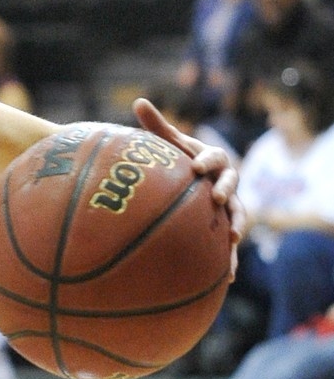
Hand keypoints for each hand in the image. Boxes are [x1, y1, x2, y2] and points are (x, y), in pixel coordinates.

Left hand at [132, 97, 243, 272]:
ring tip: (232, 236)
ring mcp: (229, 205)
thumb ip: (157, 126)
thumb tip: (139, 100)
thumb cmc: (180, 161)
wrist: (196, 182)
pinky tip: (226, 277)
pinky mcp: (226, 227)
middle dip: (226, 189)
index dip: (207, 160)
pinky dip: (230, 259)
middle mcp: (225, 182)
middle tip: (216, 197)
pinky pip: (230, 243)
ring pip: (238, 214)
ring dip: (237, 223)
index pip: (214, 157)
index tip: (196, 166)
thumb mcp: (170, 146)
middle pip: (231, 183)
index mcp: (212, 161)